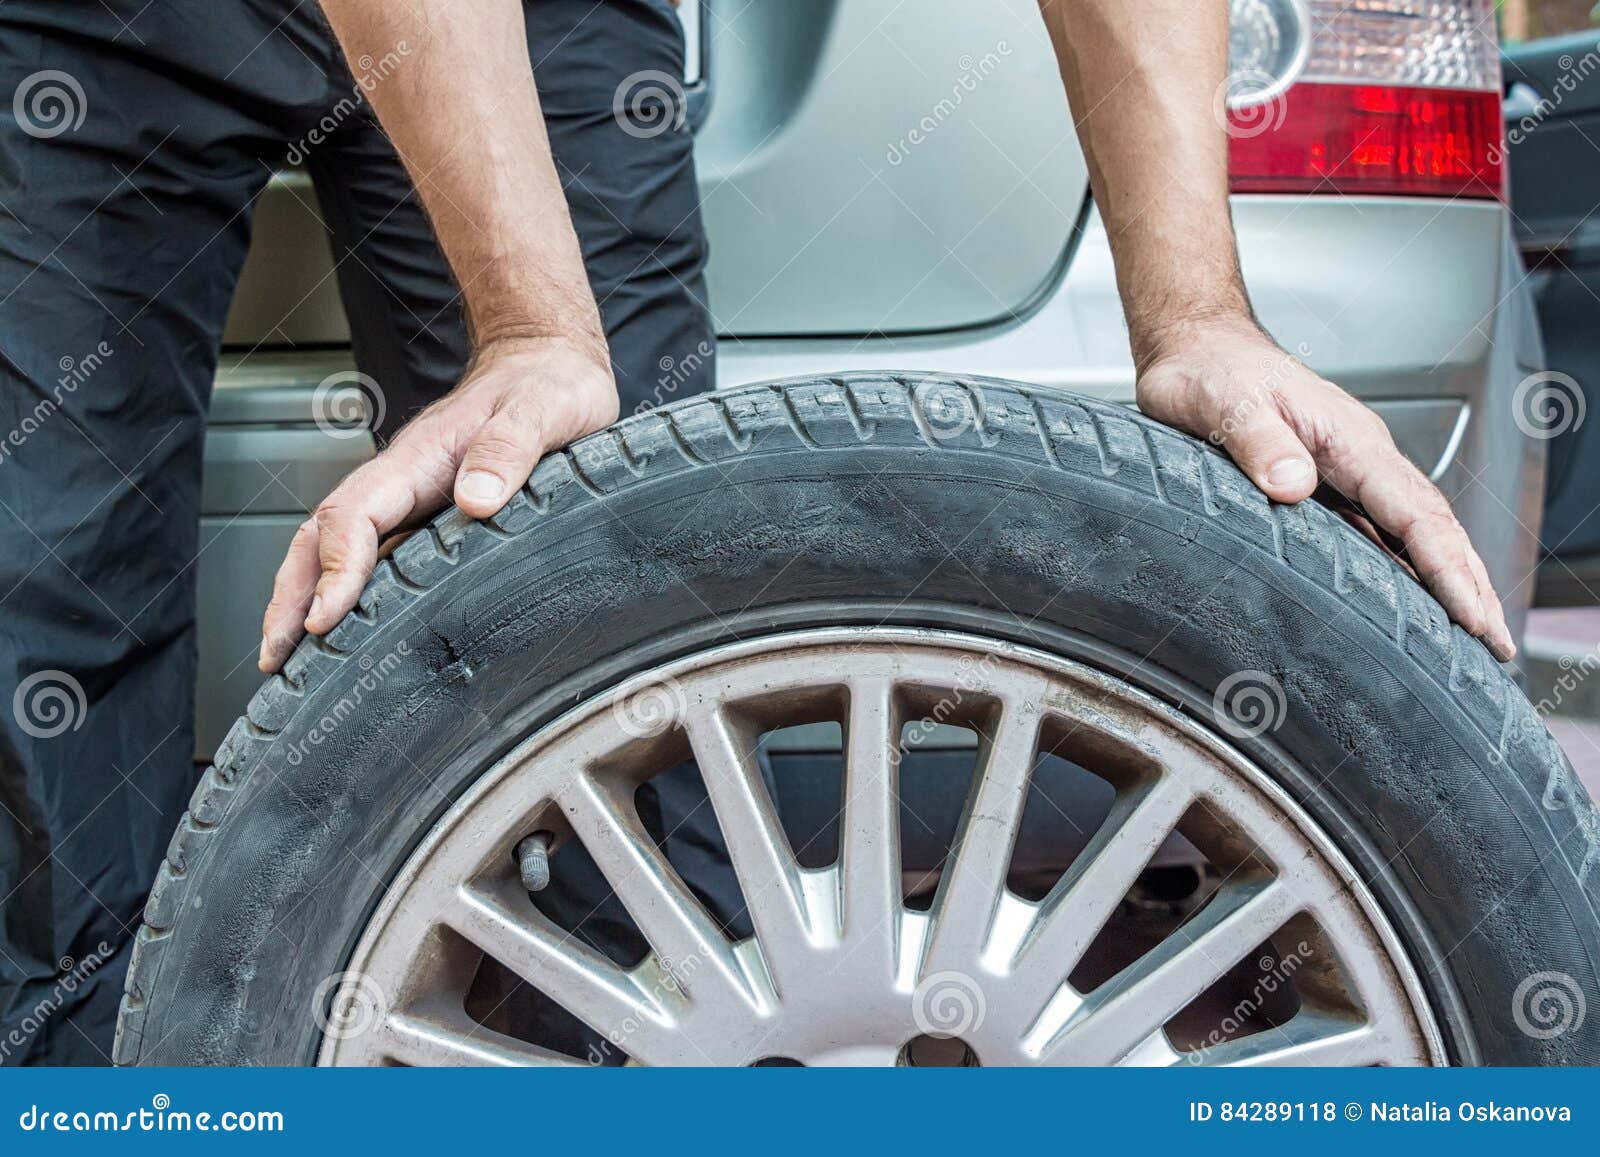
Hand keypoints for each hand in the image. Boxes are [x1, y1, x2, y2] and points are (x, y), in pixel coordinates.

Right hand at [259, 335, 618, 671]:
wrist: (549, 362)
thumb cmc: (544, 385)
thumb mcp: (540, 412)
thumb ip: (508, 451)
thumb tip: (474, 501)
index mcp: (418, 459)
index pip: (355, 515)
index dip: (336, 569)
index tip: (324, 619)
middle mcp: (402, 481)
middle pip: (323, 537)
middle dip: (292, 596)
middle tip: (273, 657)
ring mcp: (410, 499)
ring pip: (337, 548)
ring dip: (304, 599)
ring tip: (284, 658)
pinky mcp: (427, 514)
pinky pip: (374, 555)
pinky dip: (344, 593)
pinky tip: (341, 632)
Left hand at [1133, 313, 1513, 660]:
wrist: (1196, 348)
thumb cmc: (1212, 371)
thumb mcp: (1228, 404)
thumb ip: (1261, 443)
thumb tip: (1293, 486)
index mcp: (1350, 440)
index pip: (1416, 514)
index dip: (1447, 568)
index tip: (1473, 615)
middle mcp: (1358, 458)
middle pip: (1432, 529)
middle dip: (1469, 585)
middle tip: (1496, 644)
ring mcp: (1343, 473)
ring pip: (1408, 534)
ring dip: (1444, 582)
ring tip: (1471, 634)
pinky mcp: (1322, 484)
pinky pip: (1374, 533)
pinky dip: (1401, 569)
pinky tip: (1407, 602)